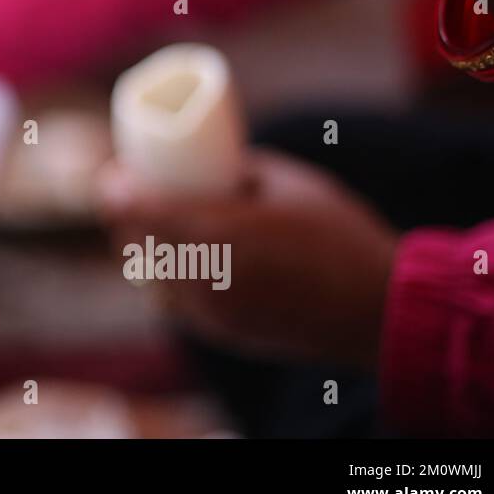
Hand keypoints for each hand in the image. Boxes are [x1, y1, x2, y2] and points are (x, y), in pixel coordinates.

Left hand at [97, 149, 397, 368]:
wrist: (380, 310)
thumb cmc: (340, 234)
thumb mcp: (289, 182)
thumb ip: (240, 170)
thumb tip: (207, 161)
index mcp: (217, 230)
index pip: (135, 211)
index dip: (114, 190)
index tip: (113, 173)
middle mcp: (203, 275)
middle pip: (132, 245)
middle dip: (122, 217)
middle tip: (127, 192)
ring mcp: (211, 310)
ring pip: (150, 278)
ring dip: (142, 250)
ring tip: (151, 224)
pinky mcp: (222, 333)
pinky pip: (175, 303)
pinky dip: (168, 279)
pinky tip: (180, 259)